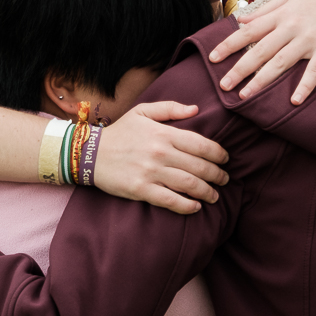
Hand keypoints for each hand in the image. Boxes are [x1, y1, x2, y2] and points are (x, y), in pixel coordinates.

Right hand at [94, 102, 230, 213]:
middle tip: (224, 179)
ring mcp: (151, 172)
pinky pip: (170, 200)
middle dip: (217, 175)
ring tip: (214, 196)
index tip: (226, 159)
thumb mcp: (143, 112)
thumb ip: (170, 109)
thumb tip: (196, 109)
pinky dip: (187, 206)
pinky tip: (196, 207)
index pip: (202, 145)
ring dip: (207, 192)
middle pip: (200, 166)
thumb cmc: (119, 132)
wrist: (89, 153)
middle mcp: (160, 153)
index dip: (219, 154)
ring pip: (189, 184)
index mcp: (164, 133)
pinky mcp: (141, 190)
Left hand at [209, 0, 315, 103]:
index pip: (249, 31)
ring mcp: (309, 40)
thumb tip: (240, 20)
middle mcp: (291, 27)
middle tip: (223, 85)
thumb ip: (265, 9)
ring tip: (245, 96)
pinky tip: (294, 101)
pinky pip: (314, 71)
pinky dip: (305, 86)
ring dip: (262, 81)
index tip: (212, 58)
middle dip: (240, 69)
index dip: (229, 45)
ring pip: (281, 63)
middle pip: (260, 51)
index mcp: (280, 15)